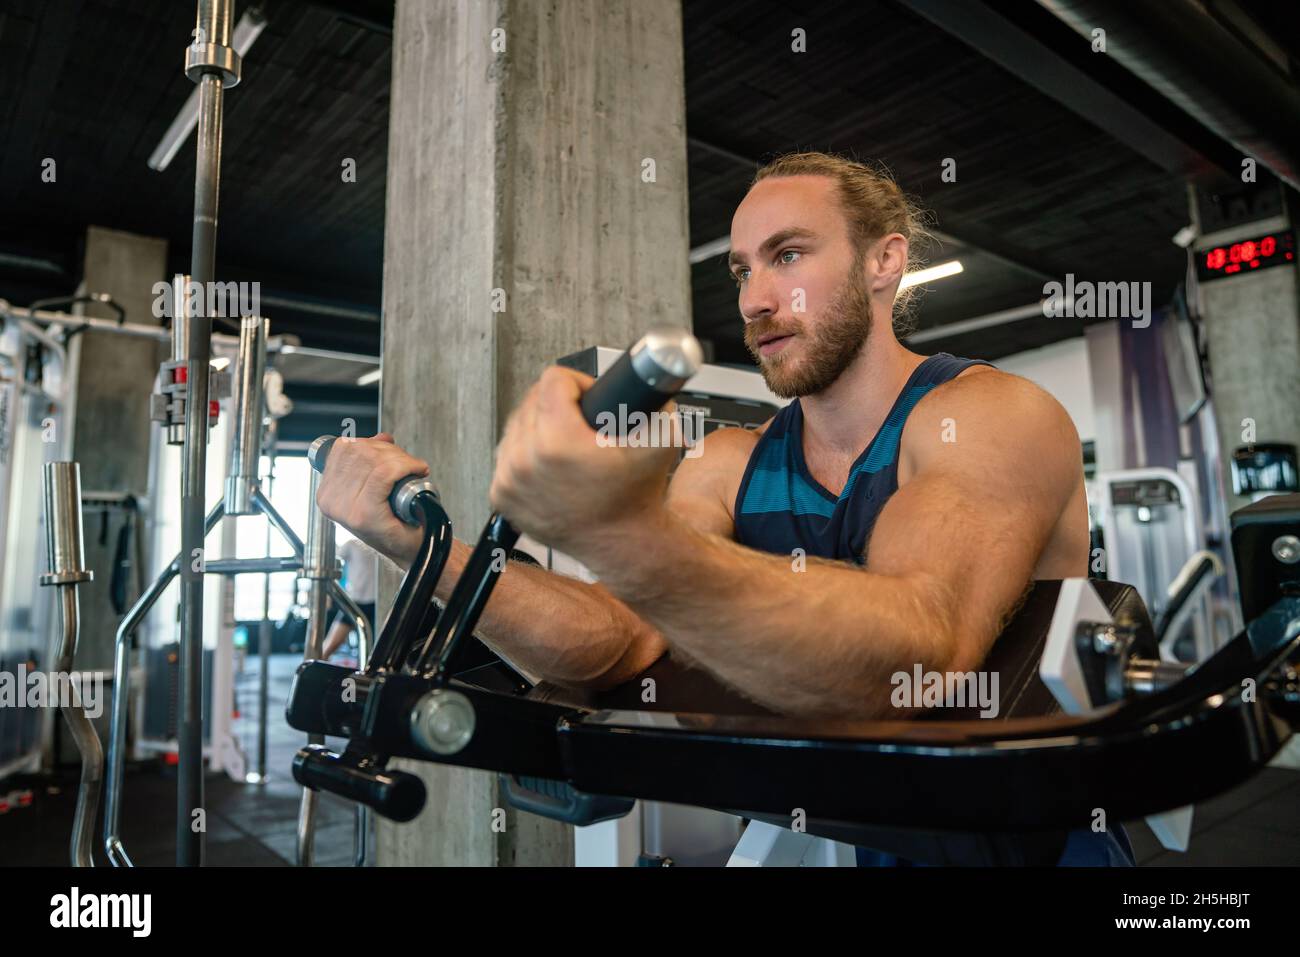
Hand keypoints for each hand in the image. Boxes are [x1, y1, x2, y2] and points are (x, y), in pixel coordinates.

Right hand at [314, 433, 427, 566]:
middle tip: (408, 463)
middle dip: (390, 450)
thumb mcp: (376, 487)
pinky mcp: (364, 514)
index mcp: (327, 492)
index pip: (343, 448)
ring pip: (373, 460)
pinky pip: (383, 474)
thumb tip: (380, 438)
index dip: (372, 443)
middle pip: (359, 451)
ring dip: (401, 458)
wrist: (412, 549)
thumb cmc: (396, 521)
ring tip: (413, 468)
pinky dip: (404, 466)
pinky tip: (417, 470)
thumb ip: (373, 461)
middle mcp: (329, 500)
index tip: (391, 452)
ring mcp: (344, 509)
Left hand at [489, 366, 678, 558]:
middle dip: (557, 405)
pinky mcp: (501, 495)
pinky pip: (506, 455)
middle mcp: (526, 461)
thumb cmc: (636, 498)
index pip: (553, 380)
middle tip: (581, 423)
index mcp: (558, 442)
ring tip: (565, 442)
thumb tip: (646, 378)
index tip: (589, 397)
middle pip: (531, 400)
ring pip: (515, 425)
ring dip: (538, 427)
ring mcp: (510, 480)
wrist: (622, 542)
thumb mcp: (657, 440)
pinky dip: (524, 454)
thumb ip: (653, 401)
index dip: (578, 384)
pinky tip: (549, 463)